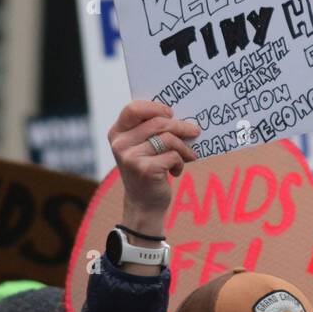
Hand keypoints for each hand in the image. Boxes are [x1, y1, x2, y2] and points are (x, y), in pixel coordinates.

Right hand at [108, 100, 199, 231]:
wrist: (144, 203)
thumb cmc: (148, 168)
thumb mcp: (143, 146)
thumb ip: (152, 129)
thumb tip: (182, 115)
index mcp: (117, 133)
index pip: (133, 108)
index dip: (155, 107)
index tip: (171, 113)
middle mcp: (120, 144)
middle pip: (158, 122)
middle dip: (181, 127)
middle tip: (195, 132)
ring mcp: (130, 157)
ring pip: (168, 139)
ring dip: (183, 147)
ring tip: (188, 155)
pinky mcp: (144, 170)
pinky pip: (172, 156)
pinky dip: (180, 162)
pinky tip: (176, 171)